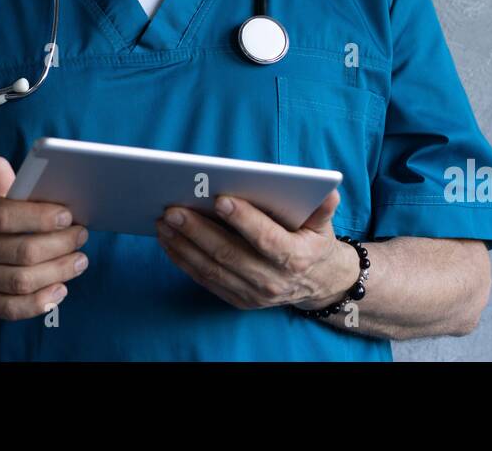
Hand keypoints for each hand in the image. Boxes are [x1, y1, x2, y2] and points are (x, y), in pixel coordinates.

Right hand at [0, 156, 88, 319]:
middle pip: (21, 251)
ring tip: (80, 260)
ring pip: (21, 281)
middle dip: (59, 245)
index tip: (67, 215)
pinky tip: (61, 288)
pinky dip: (40, 302)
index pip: (3, 216)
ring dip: (58, 271)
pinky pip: (12, 309)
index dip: (39, 217)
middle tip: (81, 235)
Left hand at [155, 190, 360, 310]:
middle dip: (198, 230)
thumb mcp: (323, 225)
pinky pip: (205, 280)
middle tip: (173, 208)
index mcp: (295, 258)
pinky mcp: (238, 300)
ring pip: (211, 268)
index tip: (219, 198)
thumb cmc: (314, 243)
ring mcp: (253, 294)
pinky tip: (168, 241)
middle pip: (229, 254)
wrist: (317, 283)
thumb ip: (322, 208)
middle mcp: (272, 280)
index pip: (266, 239)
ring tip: (163, 221)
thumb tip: (328, 191)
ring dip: (183, 245)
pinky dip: (183, 260)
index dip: (243, 219)